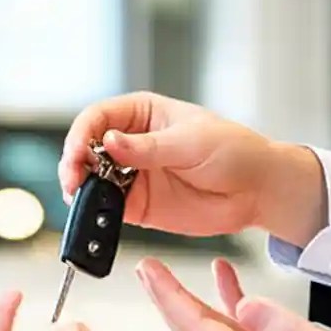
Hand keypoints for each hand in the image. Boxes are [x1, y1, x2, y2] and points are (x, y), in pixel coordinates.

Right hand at [59, 91, 326, 245]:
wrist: (257, 191)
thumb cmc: (234, 152)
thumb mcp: (190, 142)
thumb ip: (148, 147)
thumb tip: (110, 142)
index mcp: (142, 114)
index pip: (99, 117)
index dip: (82, 134)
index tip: (79, 152)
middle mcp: (132, 143)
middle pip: (87, 149)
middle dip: (75, 163)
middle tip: (73, 180)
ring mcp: (132, 175)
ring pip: (92, 180)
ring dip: (82, 190)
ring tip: (81, 199)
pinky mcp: (137, 206)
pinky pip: (108, 209)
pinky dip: (97, 214)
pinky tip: (96, 216)